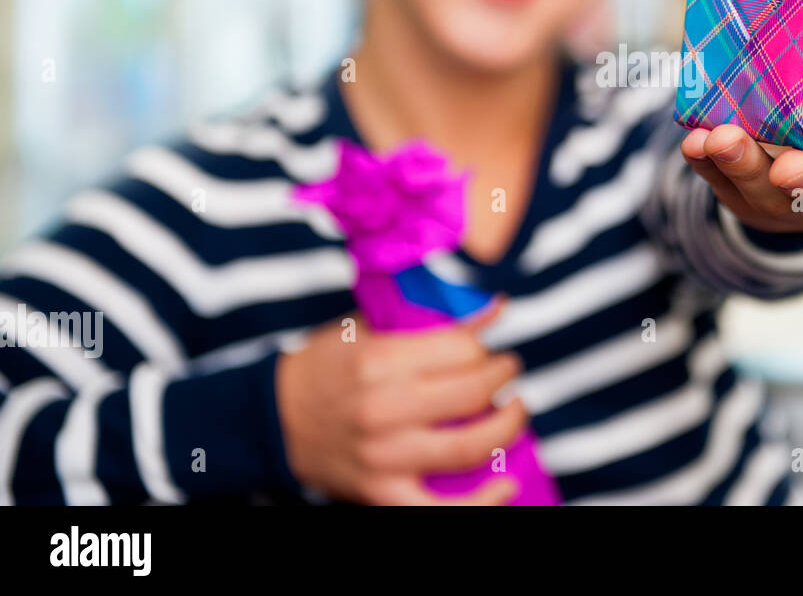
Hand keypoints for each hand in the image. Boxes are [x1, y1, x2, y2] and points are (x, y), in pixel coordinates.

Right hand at [276, 297, 526, 504]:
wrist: (271, 419)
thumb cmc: (325, 366)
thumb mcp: (367, 329)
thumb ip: (428, 320)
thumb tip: (493, 308)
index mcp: (379, 361)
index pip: (461, 349)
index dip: (485, 345)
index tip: (489, 346)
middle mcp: (383, 409)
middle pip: (473, 394)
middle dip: (503, 377)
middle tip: (507, 370)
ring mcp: (384, 457)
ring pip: (469, 447)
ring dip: (508, 427)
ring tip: (514, 410)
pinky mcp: (380, 493)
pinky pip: (440, 509)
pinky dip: (482, 502)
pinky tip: (507, 484)